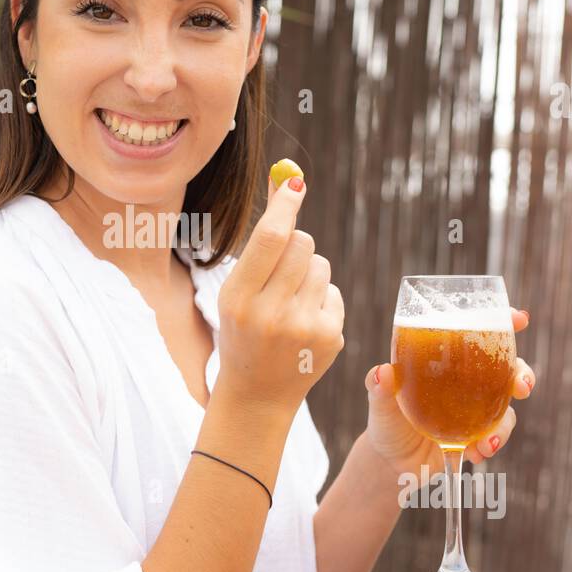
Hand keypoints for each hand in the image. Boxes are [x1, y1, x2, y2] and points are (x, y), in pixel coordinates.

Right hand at [216, 170, 344, 417]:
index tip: (296, 182)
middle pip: (302, 244)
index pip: (270, 238)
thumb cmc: (243, 330)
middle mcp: (271, 315)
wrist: (257, 393)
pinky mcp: (330, 338)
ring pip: (321, 265)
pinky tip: (304, 323)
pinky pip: (334, 291)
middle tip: (282, 268)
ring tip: (289, 302)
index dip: (286, 205)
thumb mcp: (237, 289)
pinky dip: (320, 299)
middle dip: (296, 244)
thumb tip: (290, 177)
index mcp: (238, 300)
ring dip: (308, 273)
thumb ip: (262, 239)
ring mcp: (305, 329)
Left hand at [364, 308, 535, 481]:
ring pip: (507, 408)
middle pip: (508, 369)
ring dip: (505, 424)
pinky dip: (490, 445)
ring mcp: (476, 410)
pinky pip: (494, 437)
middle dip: (523, 375)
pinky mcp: (477, 436)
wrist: (391, 463)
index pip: (478, 335)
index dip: (502, 322)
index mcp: (447, 363)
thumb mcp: (380, 403)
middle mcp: (468, 383)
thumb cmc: (387, 422)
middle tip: (521, 387)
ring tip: (489, 442)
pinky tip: (477, 452)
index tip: (518, 319)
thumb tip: (382, 372)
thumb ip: (379, 388)